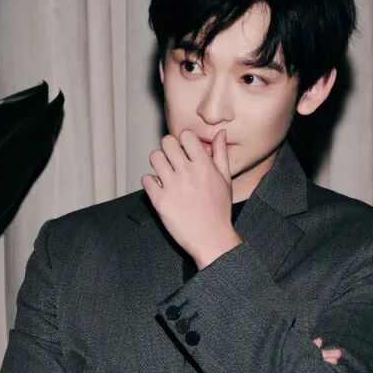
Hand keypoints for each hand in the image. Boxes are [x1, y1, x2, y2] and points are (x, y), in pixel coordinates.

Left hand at [141, 129, 240, 267]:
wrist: (212, 239)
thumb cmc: (220, 211)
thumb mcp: (225, 180)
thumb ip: (221, 154)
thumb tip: (220, 132)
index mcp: (204, 166)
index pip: (186, 136)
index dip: (184, 141)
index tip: (185, 150)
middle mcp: (187, 173)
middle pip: (167, 142)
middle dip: (169, 148)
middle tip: (173, 160)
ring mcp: (172, 187)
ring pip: (154, 157)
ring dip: (159, 162)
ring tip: (165, 173)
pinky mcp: (160, 201)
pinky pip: (146, 179)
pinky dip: (151, 182)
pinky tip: (160, 189)